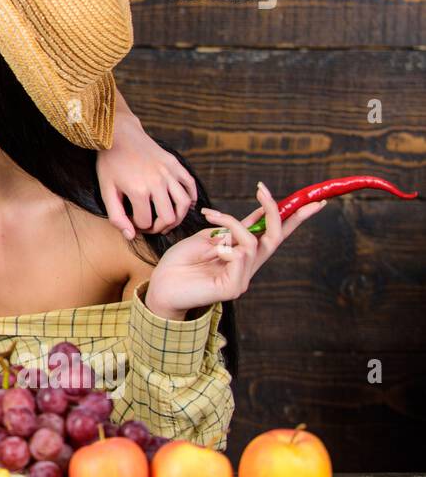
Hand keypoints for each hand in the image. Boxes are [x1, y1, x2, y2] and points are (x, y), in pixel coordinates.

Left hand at [97, 111, 196, 238]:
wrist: (119, 134)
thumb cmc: (110, 163)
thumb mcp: (106, 190)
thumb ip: (116, 216)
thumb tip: (130, 236)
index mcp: (138, 190)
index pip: (146, 222)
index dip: (139, 228)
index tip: (133, 222)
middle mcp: (157, 182)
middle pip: (168, 217)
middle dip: (160, 227)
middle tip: (151, 226)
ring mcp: (169, 172)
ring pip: (184, 204)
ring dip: (178, 217)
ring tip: (168, 221)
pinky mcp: (175, 164)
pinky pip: (190, 185)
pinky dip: (190, 198)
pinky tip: (183, 205)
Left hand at [144, 182, 325, 318]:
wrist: (160, 285)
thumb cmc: (179, 262)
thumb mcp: (205, 237)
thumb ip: (228, 229)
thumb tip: (251, 218)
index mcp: (243, 252)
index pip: (274, 233)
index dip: (295, 217)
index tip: (316, 201)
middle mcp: (248, 265)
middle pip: (276, 236)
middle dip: (274, 210)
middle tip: (262, 189)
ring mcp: (243, 278)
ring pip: (253, 242)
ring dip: (232, 223)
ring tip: (210, 216)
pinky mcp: (233, 287)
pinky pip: (239, 257)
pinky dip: (226, 246)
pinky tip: (213, 250)